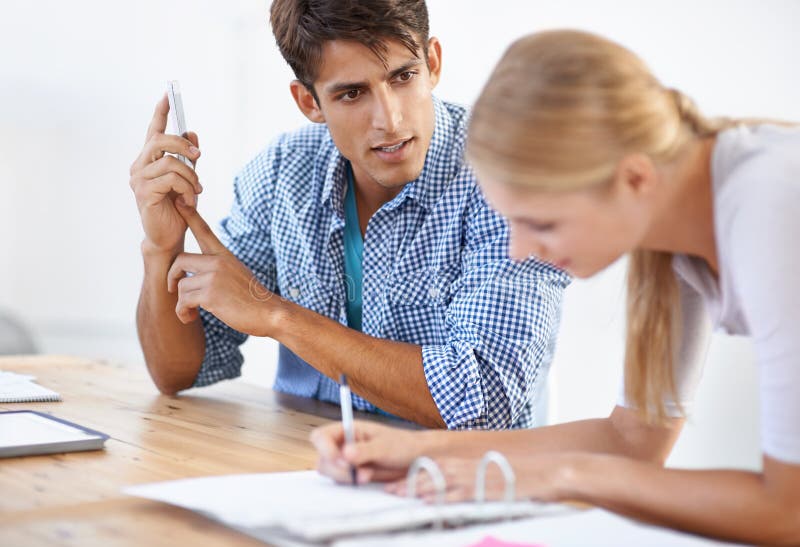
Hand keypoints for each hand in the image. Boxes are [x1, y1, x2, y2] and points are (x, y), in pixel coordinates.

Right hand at [130, 94, 202, 255]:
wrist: (169, 236)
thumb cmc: (177, 208)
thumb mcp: (188, 179)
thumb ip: (188, 157)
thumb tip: (192, 133)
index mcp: (148, 161)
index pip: (154, 131)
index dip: (161, 112)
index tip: (168, 94)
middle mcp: (139, 167)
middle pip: (160, 140)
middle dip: (183, 145)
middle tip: (198, 156)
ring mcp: (139, 180)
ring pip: (171, 163)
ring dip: (191, 177)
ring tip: (196, 192)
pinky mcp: (144, 193)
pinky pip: (172, 180)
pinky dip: (187, 190)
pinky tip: (189, 202)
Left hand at [167, 201, 275, 334]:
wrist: (268, 312)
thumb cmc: (252, 299)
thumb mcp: (238, 275)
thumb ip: (219, 269)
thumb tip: (199, 275)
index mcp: (224, 256)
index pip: (204, 231)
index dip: (190, 215)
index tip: (180, 202)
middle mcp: (218, 262)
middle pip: (180, 260)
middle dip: (172, 277)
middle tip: (173, 289)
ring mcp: (214, 277)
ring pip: (181, 285)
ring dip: (181, 303)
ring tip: (189, 313)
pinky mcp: (210, 294)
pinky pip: (183, 301)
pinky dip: (183, 312)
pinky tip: (191, 317)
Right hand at [310, 421, 423, 483]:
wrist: (416, 460)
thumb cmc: (402, 445)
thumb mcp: (385, 446)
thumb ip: (365, 451)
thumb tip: (346, 454)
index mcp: (348, 429)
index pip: (321, 436)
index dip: (325, 448)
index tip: (340, 459)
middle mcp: (343, 444)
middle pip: (322, 458)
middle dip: (338, 468)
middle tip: (358, 472)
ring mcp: (346, 461)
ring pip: (330, 472)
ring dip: (346, 477)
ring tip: (368, 475)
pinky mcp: (352, 475)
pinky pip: (341, 482)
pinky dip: (351, 483)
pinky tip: (368, 479)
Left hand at [385, 452, 578, 502]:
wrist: (548, 472)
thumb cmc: (520, 476)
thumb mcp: (490, 476)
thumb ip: (470, 483)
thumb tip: (454, 492)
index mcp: (467, 464)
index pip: (432, 468)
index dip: (411, 475)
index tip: (393, 481)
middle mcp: (468, 468)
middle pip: (430, 473)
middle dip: (407, 481)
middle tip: (387, 488)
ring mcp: (476, 478)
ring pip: (440, 482)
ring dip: (418, 488)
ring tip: (398, 494)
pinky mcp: (486, 490)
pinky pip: (461, 494)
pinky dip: (443, 498)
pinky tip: (431, 502)